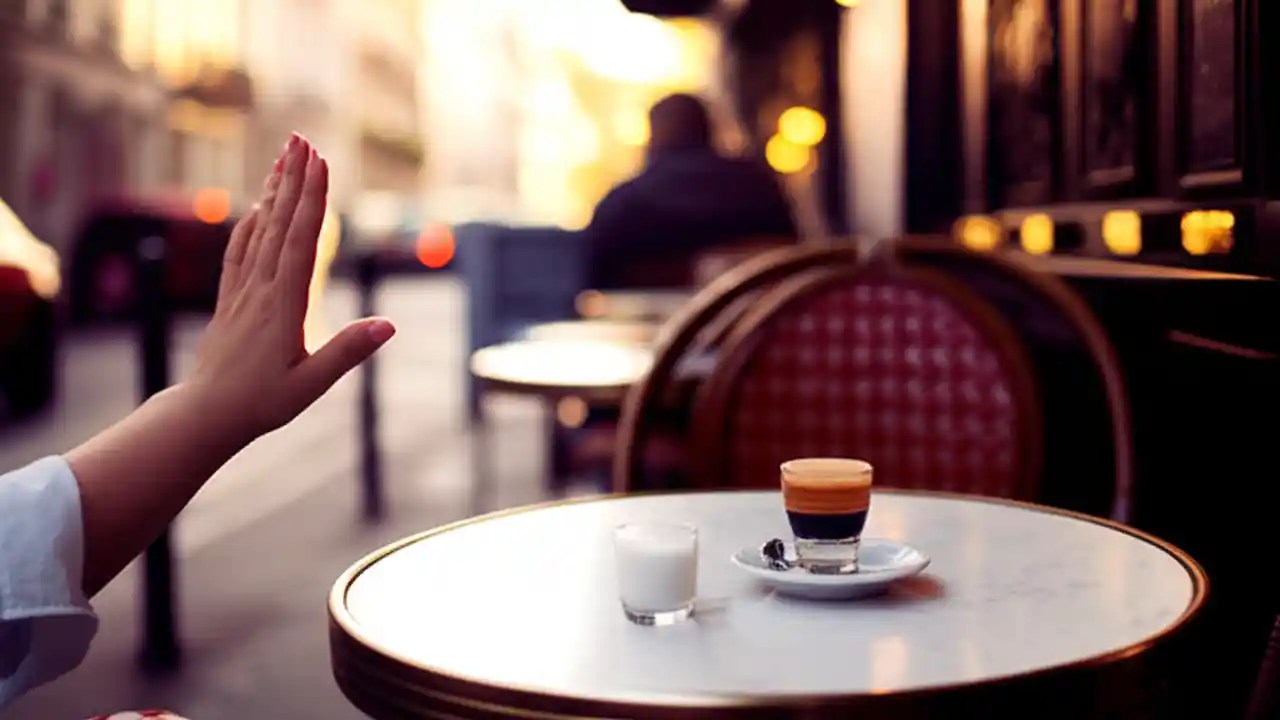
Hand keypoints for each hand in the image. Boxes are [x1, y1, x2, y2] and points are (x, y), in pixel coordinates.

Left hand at [190, 134, 394, 442]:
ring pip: (260, 231)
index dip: (313, 198)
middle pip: (280, 223)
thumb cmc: (261, 403)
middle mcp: (261, 288)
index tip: (320, 162)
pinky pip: (241, 252)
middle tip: (302, 139)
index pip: (302, 239)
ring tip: (283, 158)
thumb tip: (389, 325)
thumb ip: (349, 351)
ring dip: (274, 191)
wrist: (205, 415)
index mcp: (283, 303)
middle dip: (294, 179)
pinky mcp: (232, 301)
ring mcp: (243, 292)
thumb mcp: (311, 384)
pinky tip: (257, 209)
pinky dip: (251, 224)